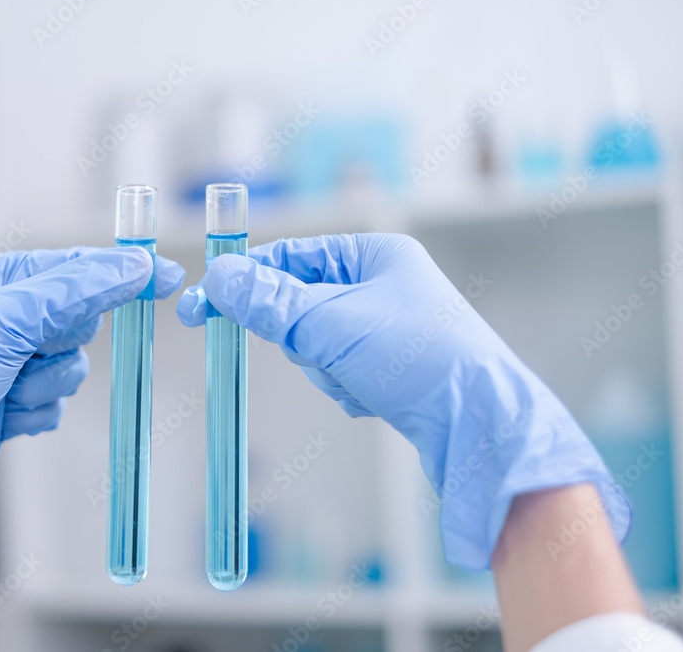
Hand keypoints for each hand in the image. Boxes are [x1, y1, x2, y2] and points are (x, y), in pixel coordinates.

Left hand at [0, 247, 184, 586]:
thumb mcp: (9, 318)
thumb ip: (76, 288)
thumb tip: (133, 264)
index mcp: (2, 279)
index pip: (78, 267)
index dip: (121, 273)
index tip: (166, 276)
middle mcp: (8, 316)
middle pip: (82, 321)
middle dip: (60, 347)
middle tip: (27, 355)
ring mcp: (13, 360)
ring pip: (75, 367)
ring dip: (46, 386)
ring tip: (7, 392)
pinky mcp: (16, 400)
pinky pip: (59, 403)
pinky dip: (37, 412)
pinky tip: (3, 415)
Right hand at [176, 233, 628, 569]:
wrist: (478, 427)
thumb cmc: (418, 358)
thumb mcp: (330, 323)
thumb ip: (268, 302)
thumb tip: (220, 279)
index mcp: (376, 254)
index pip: (290, 255)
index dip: (245, 279)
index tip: (204, 304)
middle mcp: (383, 284)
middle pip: (299, 303)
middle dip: (302, 336)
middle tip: (317, 351)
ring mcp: (388, 327)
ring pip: (315, 343)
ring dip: (325, 366)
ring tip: (359, 378)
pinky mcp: (392, 367)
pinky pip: (338, 369)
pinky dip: (344, 386)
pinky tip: (373, 397)